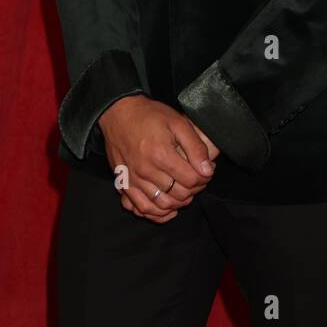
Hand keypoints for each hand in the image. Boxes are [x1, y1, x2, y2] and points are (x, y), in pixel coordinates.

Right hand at [98, 96, 216, 222]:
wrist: (119, 114)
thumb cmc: (150, 116)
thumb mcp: (178, 123)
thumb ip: (196, 147)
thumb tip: (208, 170)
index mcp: (161, 155)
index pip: (191, 180)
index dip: (204, 178)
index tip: (207, 170)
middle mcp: (145, 171)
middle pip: (179, 194)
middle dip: (194, 190)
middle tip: (198, 179)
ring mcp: (133, 180)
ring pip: (162, 205)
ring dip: (179, 202)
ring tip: (185, 191)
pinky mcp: (124, 184)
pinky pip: (141, 208)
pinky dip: (157, 213)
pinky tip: (168, 207)